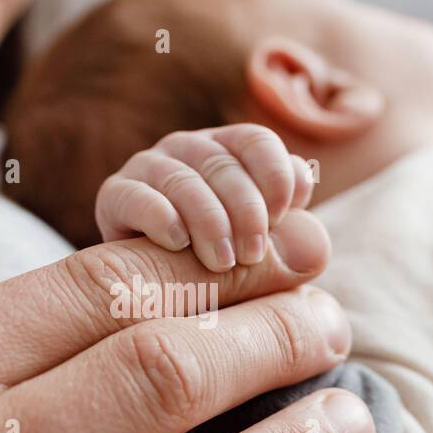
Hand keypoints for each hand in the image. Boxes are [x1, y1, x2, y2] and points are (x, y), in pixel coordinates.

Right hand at [95, 124, 315, 271]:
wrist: (151, 291)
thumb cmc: (219, 272)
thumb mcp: (261, 258)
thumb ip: (288, 246)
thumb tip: (317, 248)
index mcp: (230, 152)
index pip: (256, 141)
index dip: (274, 174)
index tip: (284, 216)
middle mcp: (188, 151)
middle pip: (222, 162)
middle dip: (245, 209)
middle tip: (254, 253)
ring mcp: (149, 170)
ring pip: (183, 179)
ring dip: (208, 221)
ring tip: (222, 262)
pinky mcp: (115, 197)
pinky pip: (137, 196)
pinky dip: (161, 218)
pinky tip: (179, 245)